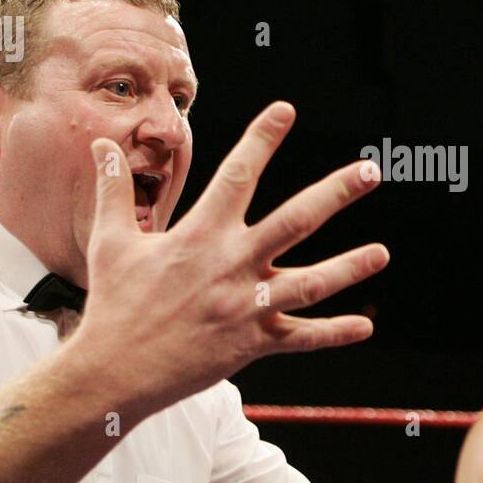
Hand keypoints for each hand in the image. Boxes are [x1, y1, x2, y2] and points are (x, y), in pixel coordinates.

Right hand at [76, 101, 387, 412]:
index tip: (286, 109)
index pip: (237, 175)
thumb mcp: (109, 241)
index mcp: (199, 235)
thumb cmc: (114, 304)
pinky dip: (333, 333)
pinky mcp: (251, 344)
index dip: (261, 139)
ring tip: (381, 254)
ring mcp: (245, 307)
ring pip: (308, 283)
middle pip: (294, 221)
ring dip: (348, 268)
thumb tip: (100, 146)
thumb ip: (112, 190)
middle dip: (335, 193)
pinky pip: (301, 339)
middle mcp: (230, 266)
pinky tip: (365, 325)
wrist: (114, 372)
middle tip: (370, 170)